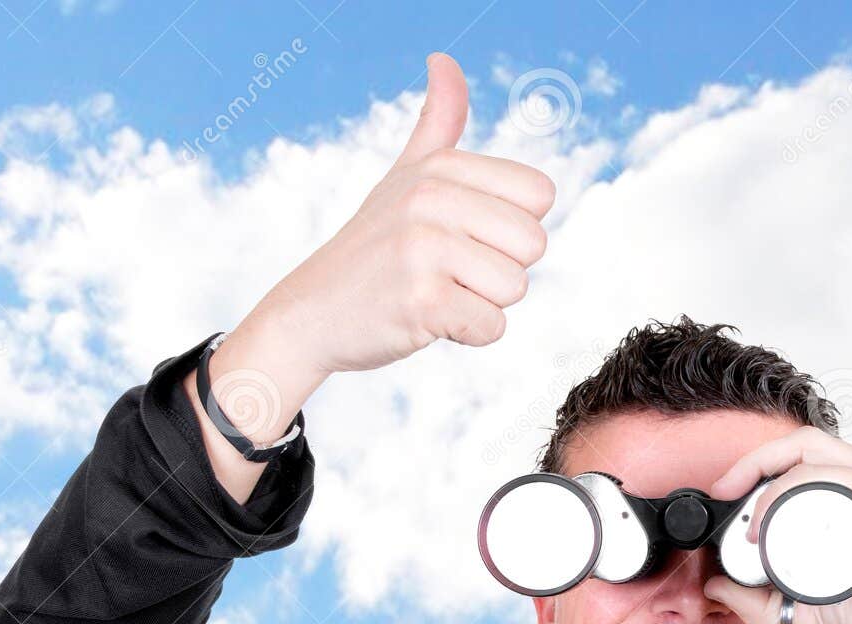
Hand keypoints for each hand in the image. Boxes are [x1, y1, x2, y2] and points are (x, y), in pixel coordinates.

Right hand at [190, 52, 554, 503]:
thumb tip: (444, 60)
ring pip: (516, 288)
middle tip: (450, 271)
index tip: (466, 236)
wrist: (312, 312)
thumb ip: (438, 123)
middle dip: (501, 269)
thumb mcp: (404, 176)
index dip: (511, 227)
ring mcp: (424, 248)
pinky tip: (427, 320)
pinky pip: (492, 327)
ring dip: (484, 304)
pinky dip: (468, 335)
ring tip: (437, 293)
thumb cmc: (373, 247)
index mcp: (440, 167)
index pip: (540, 195)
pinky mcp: (422, 301)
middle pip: (534, 244)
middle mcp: (431, 199)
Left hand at [705, 427, 851, 623]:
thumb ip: (760, 603)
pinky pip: (833, 477)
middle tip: (722, 492)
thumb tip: (715, 586)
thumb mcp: (805, 609)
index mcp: (850, 494)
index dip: (754, 467)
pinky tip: (771, 523)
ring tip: (747, 520)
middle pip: (800, 444)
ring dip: (768, 477)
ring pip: (813, 452)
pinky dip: (792, 492)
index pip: (797, 458)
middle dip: (752, 461)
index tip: (721, 495)